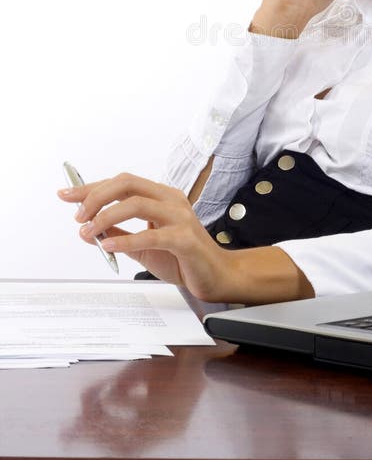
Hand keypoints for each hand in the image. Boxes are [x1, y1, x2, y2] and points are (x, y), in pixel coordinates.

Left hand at [57, 174, 230, 300]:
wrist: (216, 276)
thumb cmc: (183, 259)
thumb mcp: (144, 245)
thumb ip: (120, 234)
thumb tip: (88, 229)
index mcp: (162, 196)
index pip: (122, 183)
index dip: (92, 188)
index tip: (66, 195)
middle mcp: (171, 200)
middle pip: (127, 184)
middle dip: (96, 197)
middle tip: (78, 216)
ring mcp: (180, 217)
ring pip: (136, 204)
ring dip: (105, 217)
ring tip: (88, 232)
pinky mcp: (185, 239)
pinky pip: (150, 235)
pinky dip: (125, 240)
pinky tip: (107, 246)